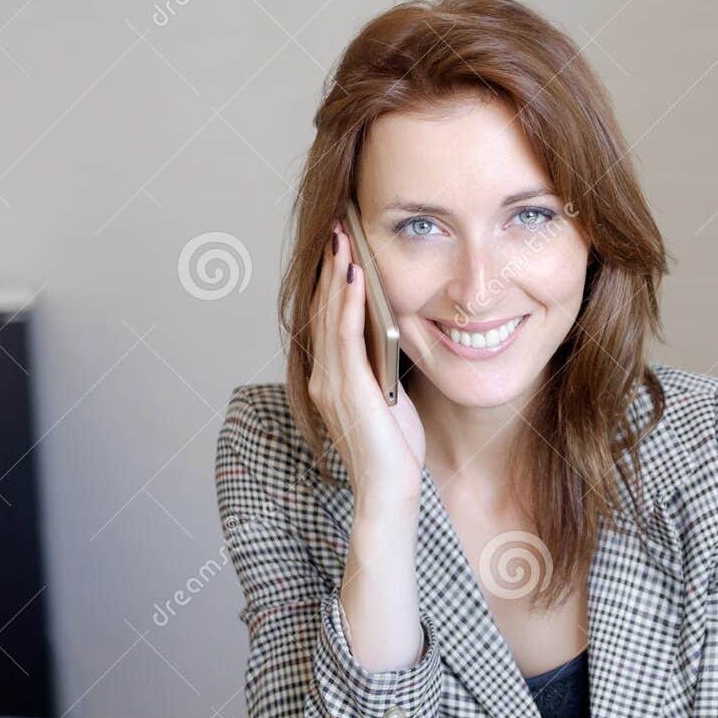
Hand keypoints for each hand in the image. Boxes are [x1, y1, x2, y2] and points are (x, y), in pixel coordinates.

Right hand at [308, 219, 425, 506]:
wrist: (389, 490)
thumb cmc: (394, 450)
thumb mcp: (390, 397)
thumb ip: (382, 366)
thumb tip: (393, 331)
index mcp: (331, 379)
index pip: (329, 320)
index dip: (332, 281)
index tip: (341, 246)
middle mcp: (323, 377)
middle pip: (324, 310)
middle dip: (331, 266)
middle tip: (337, 227)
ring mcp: (331, 383)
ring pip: (330, 316)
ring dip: (337, 273)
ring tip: (342, 238)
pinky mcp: (348, 389)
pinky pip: (346, 336)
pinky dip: (348, 303)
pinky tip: (354, 276)